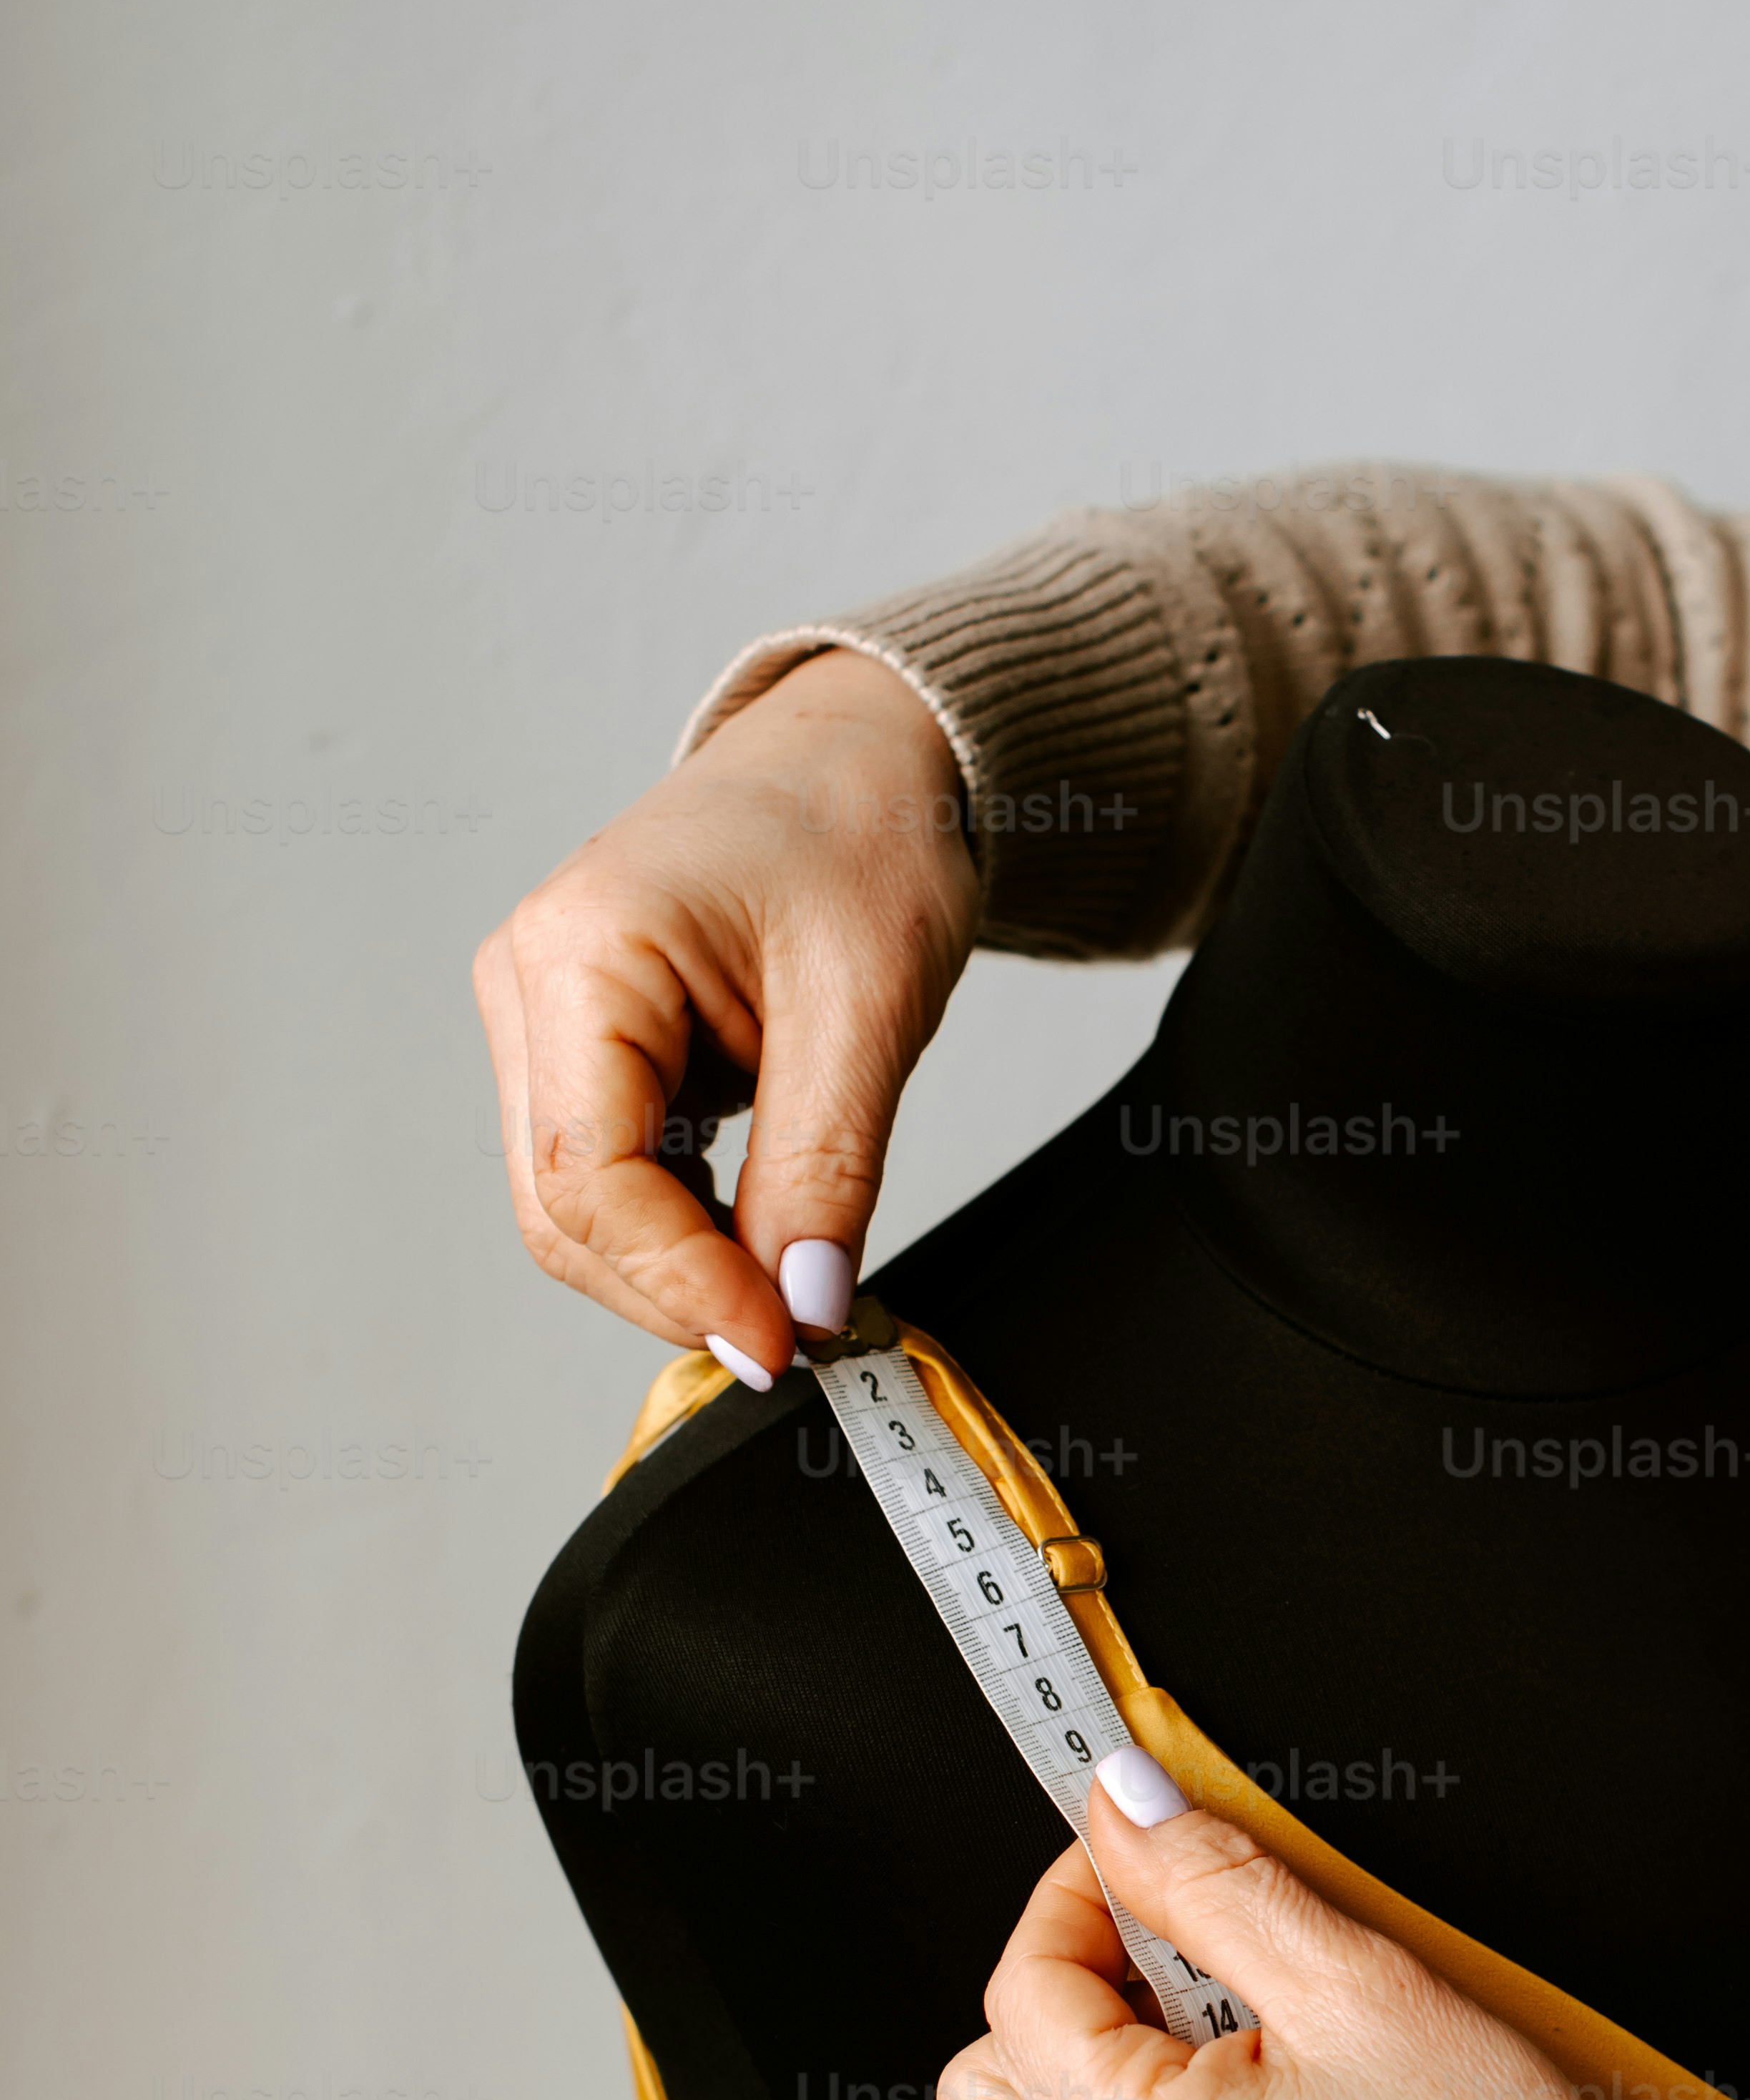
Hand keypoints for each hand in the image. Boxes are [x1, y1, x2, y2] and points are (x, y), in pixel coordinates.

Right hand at [472, 646, 973, 1382]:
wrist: (862, 756)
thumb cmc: (862, 829)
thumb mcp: (869, 1006)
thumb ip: (826, 1168)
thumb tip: (803, 1307)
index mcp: (582, 949)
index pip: (589, 1178)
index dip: (680, 1283)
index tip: (781, 1343)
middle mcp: (531, 981)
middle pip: (565, 1210)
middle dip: (677, 1290)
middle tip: (801, 1334)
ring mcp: (546, 1016)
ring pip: (581, 1207)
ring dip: (681, 1267)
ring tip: (796, 1281)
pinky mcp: (584, 1045)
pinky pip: (614, 1174)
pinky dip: (686, 1226)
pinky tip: (764, 1232)